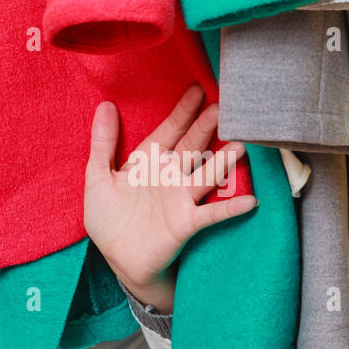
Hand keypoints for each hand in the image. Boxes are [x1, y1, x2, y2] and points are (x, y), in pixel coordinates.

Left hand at [83, 85, 256, 312]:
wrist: (118, 258)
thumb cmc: (109, 218)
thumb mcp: (98, 178)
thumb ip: (102, 144)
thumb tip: (104, 106)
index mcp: (149, 164)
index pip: (167, 133)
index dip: (181, 114)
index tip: (197, 90)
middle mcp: (169, 178)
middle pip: (189, 148)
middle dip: (204, 129)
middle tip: (222, 108)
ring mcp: (180, 200)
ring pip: (204, 177)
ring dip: (222, 164)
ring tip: (241, 146)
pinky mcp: (185, 223)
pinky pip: (211, 214)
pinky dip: (229, 209)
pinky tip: (250, 201)